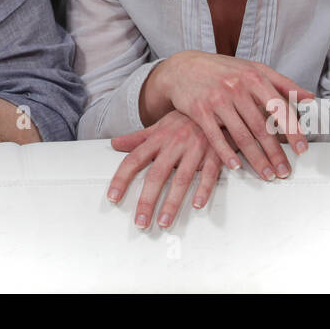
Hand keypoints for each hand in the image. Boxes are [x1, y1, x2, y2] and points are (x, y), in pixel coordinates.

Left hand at [107, 111, 222, 229]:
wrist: (216, 106)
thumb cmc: (186, 119)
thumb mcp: (160, 126)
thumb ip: (138, 138)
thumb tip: (115, 144)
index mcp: (158, 138)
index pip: (134, 160)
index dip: (122, 179)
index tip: (114, 197)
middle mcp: (174, 144)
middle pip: (156, 175)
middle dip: (147, 201)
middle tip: (140, 222)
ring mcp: (195, 149)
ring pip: (182, 178)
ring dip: (172, 202)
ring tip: (164, 221)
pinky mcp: (214, 154)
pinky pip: (209, 174)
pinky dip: (204, 189)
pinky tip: (197, 204)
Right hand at [146, 50, 313, 179]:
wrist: (184, 68)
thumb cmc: (222, 70)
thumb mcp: (253, 69)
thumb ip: (283, 84)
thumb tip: (309, 97)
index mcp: (254, 77)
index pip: (279, 107)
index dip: (293, 130)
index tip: (302, 148)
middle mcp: (236, 88)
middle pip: (261, 127)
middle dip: (275, 153)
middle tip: (285, 170)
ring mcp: (217, 100)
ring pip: (241, 135)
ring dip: (256, 159)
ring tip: (267, 174)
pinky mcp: (199, 110)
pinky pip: (215, 137)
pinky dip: (226, 154)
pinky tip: (236, 166)